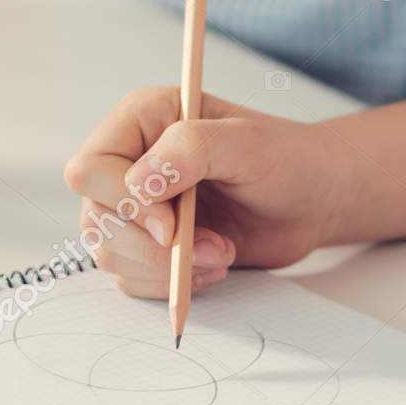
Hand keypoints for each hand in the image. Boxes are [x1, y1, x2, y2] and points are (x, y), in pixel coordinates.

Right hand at [63, 87, 351, 297]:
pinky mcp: (151, 242)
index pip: (91, 168)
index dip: (124, 202)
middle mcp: (130, 160)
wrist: (314, 199)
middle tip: (215, 247)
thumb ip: (191, 150)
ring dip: (165, 270)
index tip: (171, 225)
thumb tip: (138, 183)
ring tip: (222, 253)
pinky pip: (132, 277)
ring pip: (109, 253)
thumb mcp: (248, 144)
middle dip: (153, 248)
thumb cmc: (287, 159)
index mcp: (142, 120)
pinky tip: (213, 266)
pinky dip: (170, 285)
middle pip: (96, 218)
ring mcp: (137, 205)